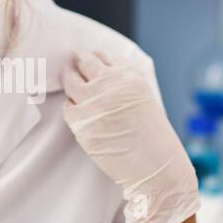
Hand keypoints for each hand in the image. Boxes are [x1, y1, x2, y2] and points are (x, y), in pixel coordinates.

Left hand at [61, 51, 199, 222]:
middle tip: (73, 61)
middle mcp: (110, 85)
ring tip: (71, 81)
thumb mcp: (144, 97)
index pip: (103, 57)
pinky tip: (79, 112)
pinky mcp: (81, 122)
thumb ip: (124, 82)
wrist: (155, 166)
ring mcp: (93, 102)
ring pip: (71, 80)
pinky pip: (68, 107)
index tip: (89, 60)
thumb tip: (102, 70)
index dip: (94, 58)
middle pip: (84, 62)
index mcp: (129, 76)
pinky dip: (71, 107)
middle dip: (77, 61)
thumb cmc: (152, 136)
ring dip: (70, 80)